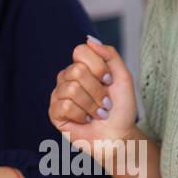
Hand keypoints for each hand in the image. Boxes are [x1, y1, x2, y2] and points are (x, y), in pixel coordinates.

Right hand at [48, 36, 140, 161]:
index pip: (80, 51)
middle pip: (76, 71)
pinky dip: (80, 115)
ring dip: (91, 105)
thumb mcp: (122, 78)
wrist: (119, 137)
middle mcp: (68, 78)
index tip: (108, 80)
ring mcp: (59, 95)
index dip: (97, 66)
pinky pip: (64, 105)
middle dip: (97, 91)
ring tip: (97, 114)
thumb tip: (89, 40)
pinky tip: (85, 120)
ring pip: (71, 89)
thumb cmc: (121, 109)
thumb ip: (110, 55)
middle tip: (105, 103)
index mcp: (82, 67)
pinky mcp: (54, 113)